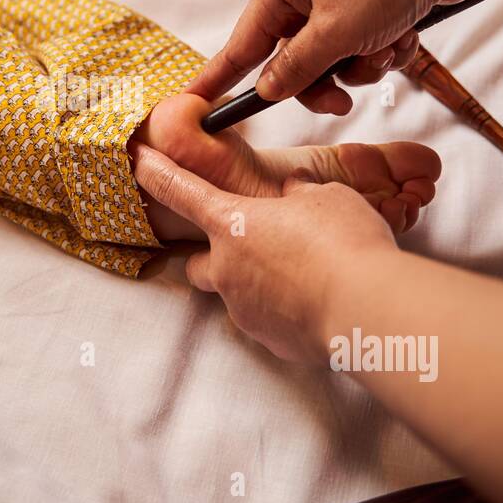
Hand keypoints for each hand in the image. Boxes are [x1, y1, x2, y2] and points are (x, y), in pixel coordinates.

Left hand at [133, 144, 397, 361]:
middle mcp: (226, 269)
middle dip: (211, 256)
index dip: (156, 173)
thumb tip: (293, 196)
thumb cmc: (343, 242)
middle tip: (246, 246)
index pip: (180, 191)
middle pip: (196, 264)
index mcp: (232, 223)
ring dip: (255, 283)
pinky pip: (268, 321)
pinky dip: (283, 310)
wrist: (364, 308)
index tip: (137, 161)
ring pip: (235, 295)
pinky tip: (315, 302)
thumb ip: (299, 195)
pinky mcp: (270, 340)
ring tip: (300, 275)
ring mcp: (244, 309)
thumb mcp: (324, 197)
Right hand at [188, 0, 475, 113]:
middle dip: (321, 82)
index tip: (194, 105)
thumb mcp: (334, 32)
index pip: (240, 46)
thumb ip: (295, 69)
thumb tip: (266, 89)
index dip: (218, 78)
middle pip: (293, 62)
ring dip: (363, 66)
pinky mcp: (376, 2)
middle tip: (342, 102)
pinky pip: (366, 45)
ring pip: (335, 59)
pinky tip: (407, 36)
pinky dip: (386, 49)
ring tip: (388, 48)